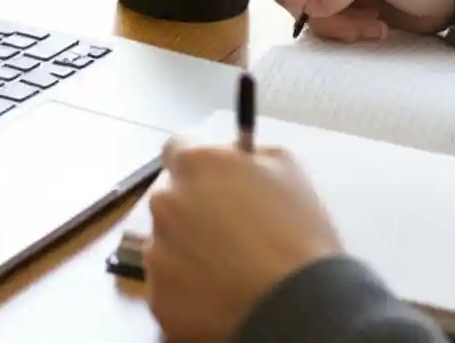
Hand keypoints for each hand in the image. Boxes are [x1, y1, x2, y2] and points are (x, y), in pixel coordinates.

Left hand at [143, 138, 343, 342]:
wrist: (296, 306)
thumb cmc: (298, 235)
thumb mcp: (288, 169)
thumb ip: (252, 155)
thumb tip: (237, 156)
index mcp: (195, 165)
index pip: (177, 148)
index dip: (198, 163)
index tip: (214, 177)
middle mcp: (166, 203)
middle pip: (172, 198)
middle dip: (195, 208)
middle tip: (232, 229)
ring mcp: (157, 252)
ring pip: (168, 243)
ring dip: (190, 249)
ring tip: (232, 266)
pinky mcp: (157, 296)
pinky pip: (169, 284)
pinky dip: (189, 287)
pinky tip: (222, 292)